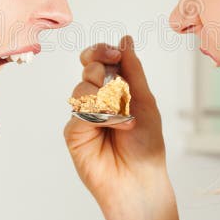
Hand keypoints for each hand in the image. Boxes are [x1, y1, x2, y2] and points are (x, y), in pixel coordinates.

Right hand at [64, 35, 189, 219]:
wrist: (141, 179)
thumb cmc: (146, 145)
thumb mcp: (145, 100)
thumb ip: (132, 70)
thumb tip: (125, 40)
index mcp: (113, 89)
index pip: (97, 59)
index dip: (102, 51)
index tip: (115, 52)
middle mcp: (95, 100)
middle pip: (87, 68)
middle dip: (102, 69)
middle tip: (119, 84)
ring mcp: (82, 116)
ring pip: (82, 88)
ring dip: (106, 97)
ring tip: (124, 116)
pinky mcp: (74, 133)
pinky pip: (81, 112)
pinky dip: (100, 115)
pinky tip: (116, 126)